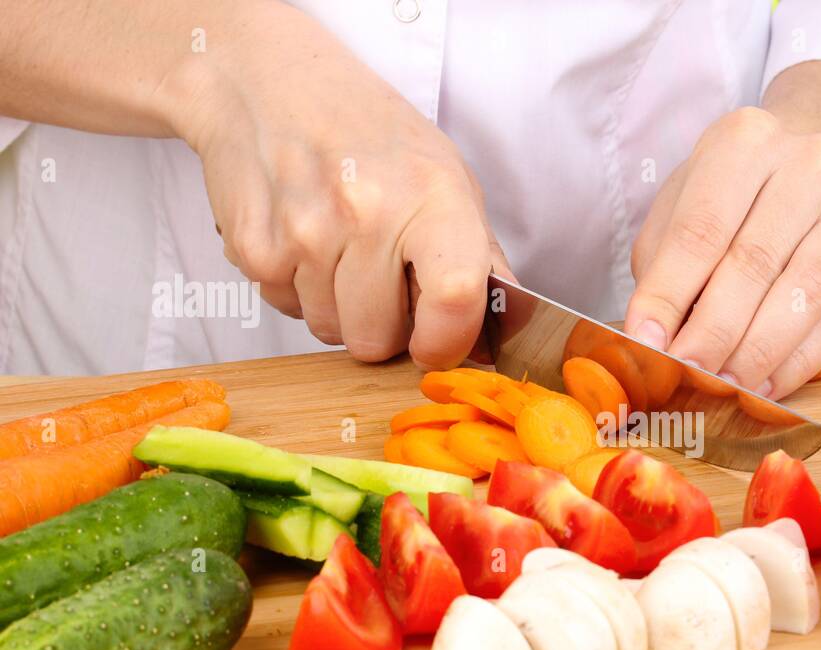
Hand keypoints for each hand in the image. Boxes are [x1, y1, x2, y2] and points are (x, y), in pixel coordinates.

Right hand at [173, 3, 510, 366]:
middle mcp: (367, 213)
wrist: (267, 79)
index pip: (455, 300)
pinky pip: (287, 310)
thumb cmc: (368, 131)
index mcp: (432, 197)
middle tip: (380, 276)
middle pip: (376, 340)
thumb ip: (479, 255)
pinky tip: (302, 239)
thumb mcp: (445, 177)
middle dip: (382, 325)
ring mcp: (304, 232)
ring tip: (337, 248)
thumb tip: (511, 322)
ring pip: (329, 331)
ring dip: (337, 307)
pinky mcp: (254, 247)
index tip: (435, 343)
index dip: (446, 342)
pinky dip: (297, 289)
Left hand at [625, 107, 820, 398]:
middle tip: (685, 372)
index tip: (647, 340)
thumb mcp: (679, 211)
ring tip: (721, 384)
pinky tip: (760, 387)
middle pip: (755, 261)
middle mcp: (806, 168)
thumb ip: (664, 270)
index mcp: (745, 143)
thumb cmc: (725, 199)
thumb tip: (654, 340)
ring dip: (757, 352)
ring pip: (805, 293)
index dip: (670, 292)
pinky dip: (794, 365)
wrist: (800, 175)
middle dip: (714, 330)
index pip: (702, 228)